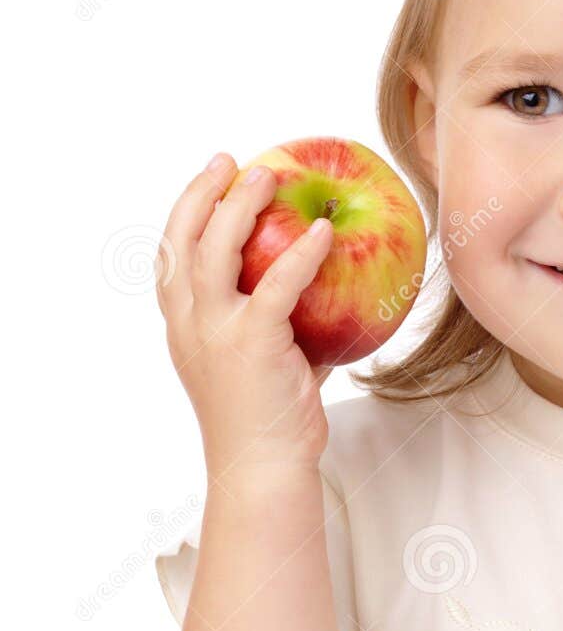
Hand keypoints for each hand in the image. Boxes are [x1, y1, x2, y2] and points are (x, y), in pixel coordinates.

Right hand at [156, 154, 335, 485]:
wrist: (263, 469)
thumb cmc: (271, 422)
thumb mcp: (266, 362)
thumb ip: (282, 325)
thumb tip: (325, 290)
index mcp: (183, 327)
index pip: (170, 257)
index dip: (186, 211)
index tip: (210, 179)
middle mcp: (189, 325)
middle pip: (182, 240)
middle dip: (202, 192)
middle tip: (232, 160)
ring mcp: (215, 333)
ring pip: (215, 251)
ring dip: (240, 206)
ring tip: (269, 176)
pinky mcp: (252, 343)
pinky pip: (278, 286)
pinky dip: (301, 254)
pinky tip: (323, 232)